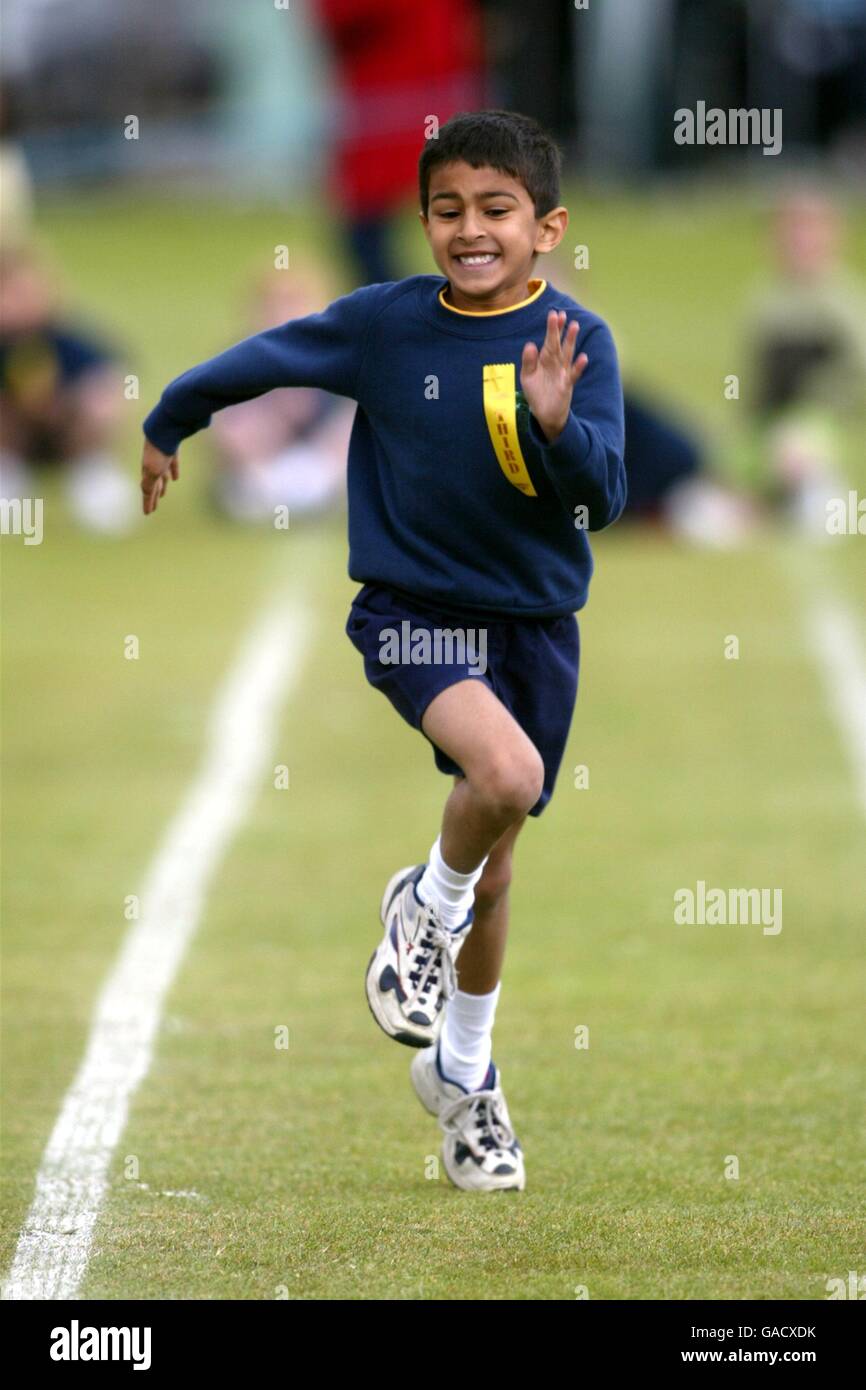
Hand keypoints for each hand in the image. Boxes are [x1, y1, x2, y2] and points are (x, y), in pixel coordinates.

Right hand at [140, 439, 179, 514]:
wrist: (165, 428)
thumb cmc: (158, 451)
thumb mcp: (152, 471)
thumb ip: (149, 484)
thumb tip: (146, 494)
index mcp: (147, 472)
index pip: (147, 491)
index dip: (148, 502)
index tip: (148, 513)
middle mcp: (153, 465)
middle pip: (154, 484)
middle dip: (154, 496)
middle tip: (155, 507)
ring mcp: (162, 457)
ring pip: (162, 474)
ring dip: (162, 484)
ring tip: (164, 493)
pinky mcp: (172, 449)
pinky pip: (172, 463)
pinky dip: (173, 471)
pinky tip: (176, 478)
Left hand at [520, 309, 588, 441]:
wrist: (544, 414)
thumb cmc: (536, 393)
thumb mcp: (528, 377)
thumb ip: (528, 362)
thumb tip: (530, 344)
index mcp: (545, 360)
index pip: (549, 341)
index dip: (552, 328)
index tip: (554, 314)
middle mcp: (555, 363)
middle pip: (559, 344)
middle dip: (561, 330)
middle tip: (563, 314)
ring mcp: (563, 373)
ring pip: (568, 354)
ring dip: (571, 341)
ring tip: (575, 326)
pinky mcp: (567, 386)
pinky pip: (573, 374)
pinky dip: (578, 367)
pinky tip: (583, 357)